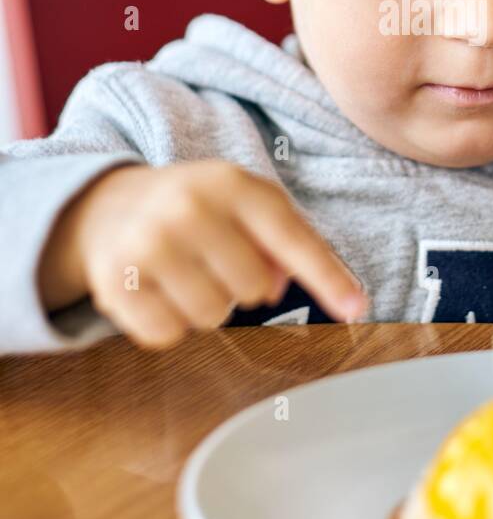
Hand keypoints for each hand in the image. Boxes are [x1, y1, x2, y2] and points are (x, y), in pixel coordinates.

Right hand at [39, 161, 368, 346]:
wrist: (110, 205)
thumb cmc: (197, 209)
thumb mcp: (244, 202)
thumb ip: (283, 237)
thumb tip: (285, 284)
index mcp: (230, 184)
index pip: (291, 237)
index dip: (327, 276)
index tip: (357, 309)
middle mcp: (187, 208)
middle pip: (253, 289)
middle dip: (244, 287)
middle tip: (218, 262)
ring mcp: (147, 245)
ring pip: (213, 316)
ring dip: (208, 306)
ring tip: (188, 274)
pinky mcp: (115, 283)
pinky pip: (169, 334)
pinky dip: (170, 323)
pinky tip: (159, 291)